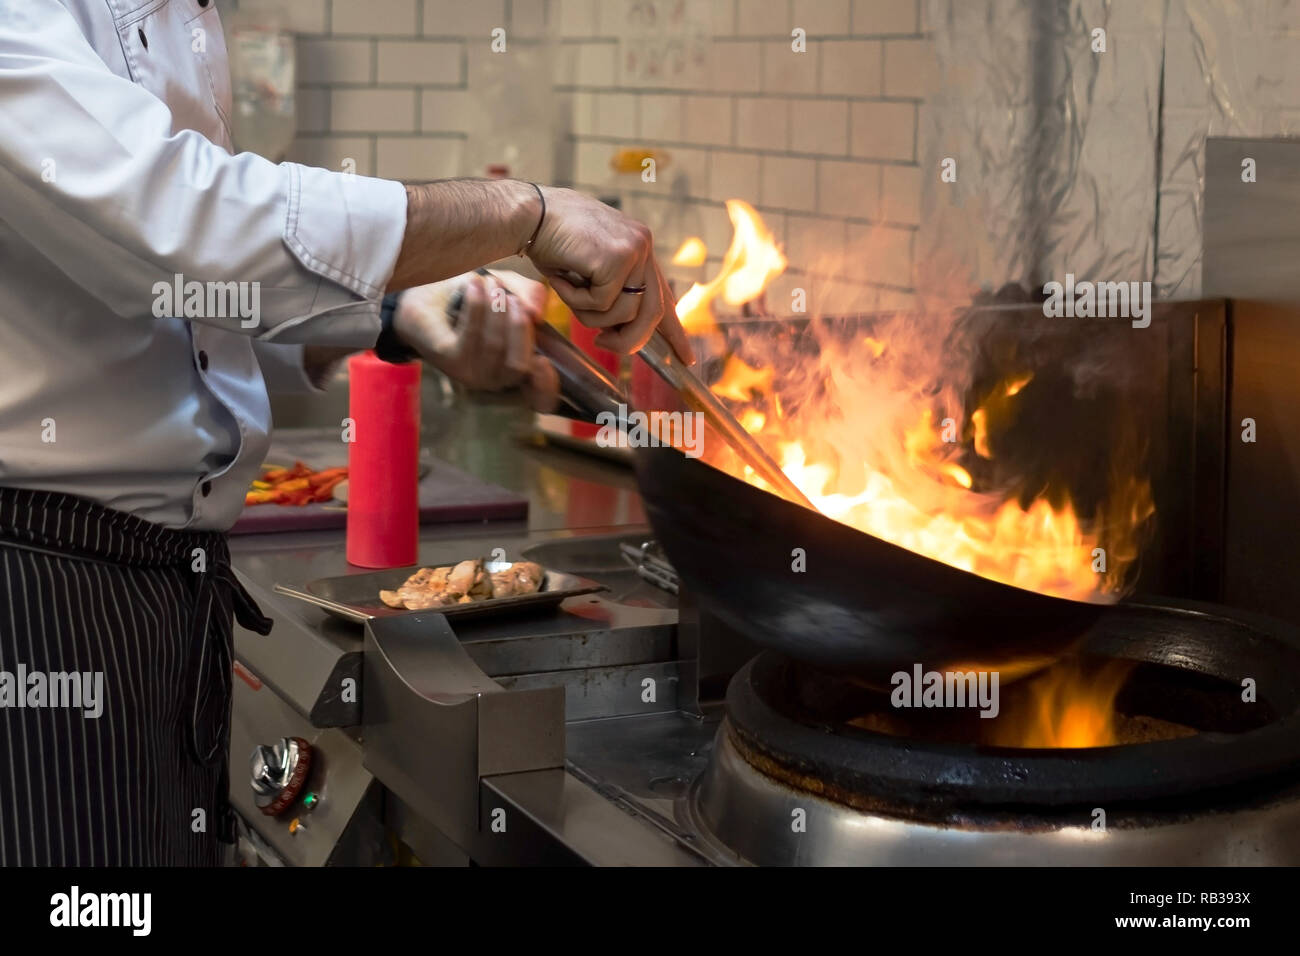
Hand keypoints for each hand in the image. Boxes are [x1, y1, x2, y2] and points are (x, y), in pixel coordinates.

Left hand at [391, 271, 559, 411]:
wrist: (425, 296)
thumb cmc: (472, 297)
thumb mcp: (510, 290)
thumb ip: (531, 297)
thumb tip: (536, 315)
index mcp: (516, 369)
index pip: (541, 397)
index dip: (547, 386)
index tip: (545, 363)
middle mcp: (496, 379)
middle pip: (519, 363)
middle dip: (518, 325)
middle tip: (508, 295)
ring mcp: (472, 374)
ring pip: (495, 346)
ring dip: (495, 309)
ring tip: (488, 282)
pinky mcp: (449, 361)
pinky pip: (471, 335)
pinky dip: (476, 307)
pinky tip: (474, 286)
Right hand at [525, 187, 694, 364]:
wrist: (528, 213)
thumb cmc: (551, 242)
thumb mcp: (591, 268)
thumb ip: (613, 291)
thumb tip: (622, 328)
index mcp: (641, 249)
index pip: (664, 296)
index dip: (674, 331)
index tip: (686, 358)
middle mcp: (644, 246)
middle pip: (653, 313)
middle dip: (629, 339)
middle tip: (604, 345)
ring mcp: (634, 250)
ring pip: (624, 313)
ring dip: (591, 315)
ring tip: (568, 292)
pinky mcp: (616, 258)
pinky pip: (600, 303)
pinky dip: (576, 299)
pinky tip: (563, 277)